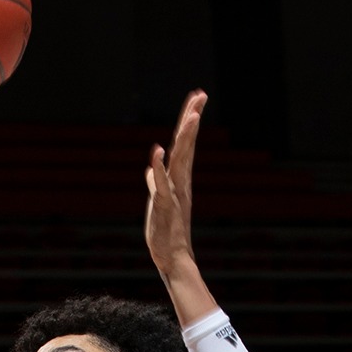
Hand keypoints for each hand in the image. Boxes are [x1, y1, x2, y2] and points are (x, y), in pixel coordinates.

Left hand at [143, 90, 206, 274]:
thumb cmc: (166, 231)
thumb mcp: (158, 201)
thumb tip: (150, 169)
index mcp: (179, 178)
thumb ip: (155, 182)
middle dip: (192, 119)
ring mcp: (174, 191)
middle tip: (201, 95)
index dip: (189, 121)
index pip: (185, 144)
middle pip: (186, 144)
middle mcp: (180, 181)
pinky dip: (160, 166)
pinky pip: (162, 183)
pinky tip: (157, 151)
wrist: (172, 256)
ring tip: (192, 116)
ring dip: (185, 138)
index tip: (197, 99)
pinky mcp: (165, 205)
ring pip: (180, 159)